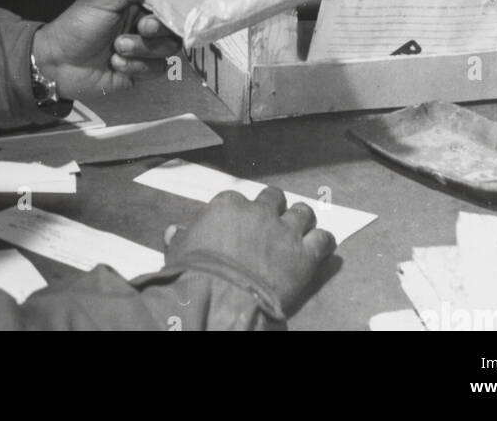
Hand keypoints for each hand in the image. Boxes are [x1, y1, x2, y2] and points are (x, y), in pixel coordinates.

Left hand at [32, 0, 181, 100]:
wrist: (57, 63)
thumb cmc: (78, 25)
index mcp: (136, 2)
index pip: (169, 1)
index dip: (173, 6)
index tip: (164, 9)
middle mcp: (143, 24)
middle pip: (173, 28)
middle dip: (156, 30)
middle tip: (140, 28)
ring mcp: (143, 49)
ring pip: (167, 50)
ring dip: (142, 50)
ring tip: (117, 48)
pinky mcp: (140, 72)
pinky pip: (156, 70)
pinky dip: (136, 67)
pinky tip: (115, 64)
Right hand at [163, 187, 334, 318]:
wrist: (222, 297)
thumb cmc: (195, 273)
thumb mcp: (179, 252)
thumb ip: (181, 238)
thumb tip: (173, 231)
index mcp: (228, 205)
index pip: (237, 199)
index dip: (240, 213)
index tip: (239, 226)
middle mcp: (258, 211)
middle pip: (274, 198)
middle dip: (275, 209)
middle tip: (272, 225)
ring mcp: (284, 231)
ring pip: (302, 213)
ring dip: (301, 221)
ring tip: (299, 233)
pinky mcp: (304, 255)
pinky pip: (323, 239)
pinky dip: (323, 242)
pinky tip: (321, 247)